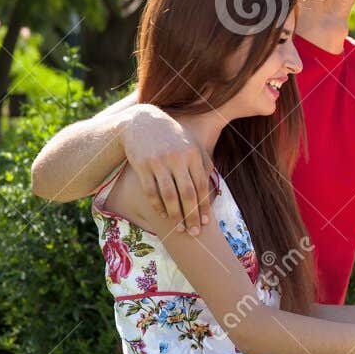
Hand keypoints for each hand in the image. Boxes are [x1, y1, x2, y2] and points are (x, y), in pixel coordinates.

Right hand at [123, 105, 212, 235]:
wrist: (142, 121)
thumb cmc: (172, 137)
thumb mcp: (191, 144)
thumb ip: (203, 164)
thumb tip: (212, 187)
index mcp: (193, 154)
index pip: (202, 186)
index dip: (205, 206)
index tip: (207, 222)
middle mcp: (177, 159)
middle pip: (188, 194)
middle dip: (192, 215)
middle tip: (195, 233)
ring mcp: (159, 162)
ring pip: (169, 195)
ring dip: (175, 215)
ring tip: (180, 229)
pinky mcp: (142, 165)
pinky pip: (151, 191)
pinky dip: (157, 206)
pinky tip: (163, 216)